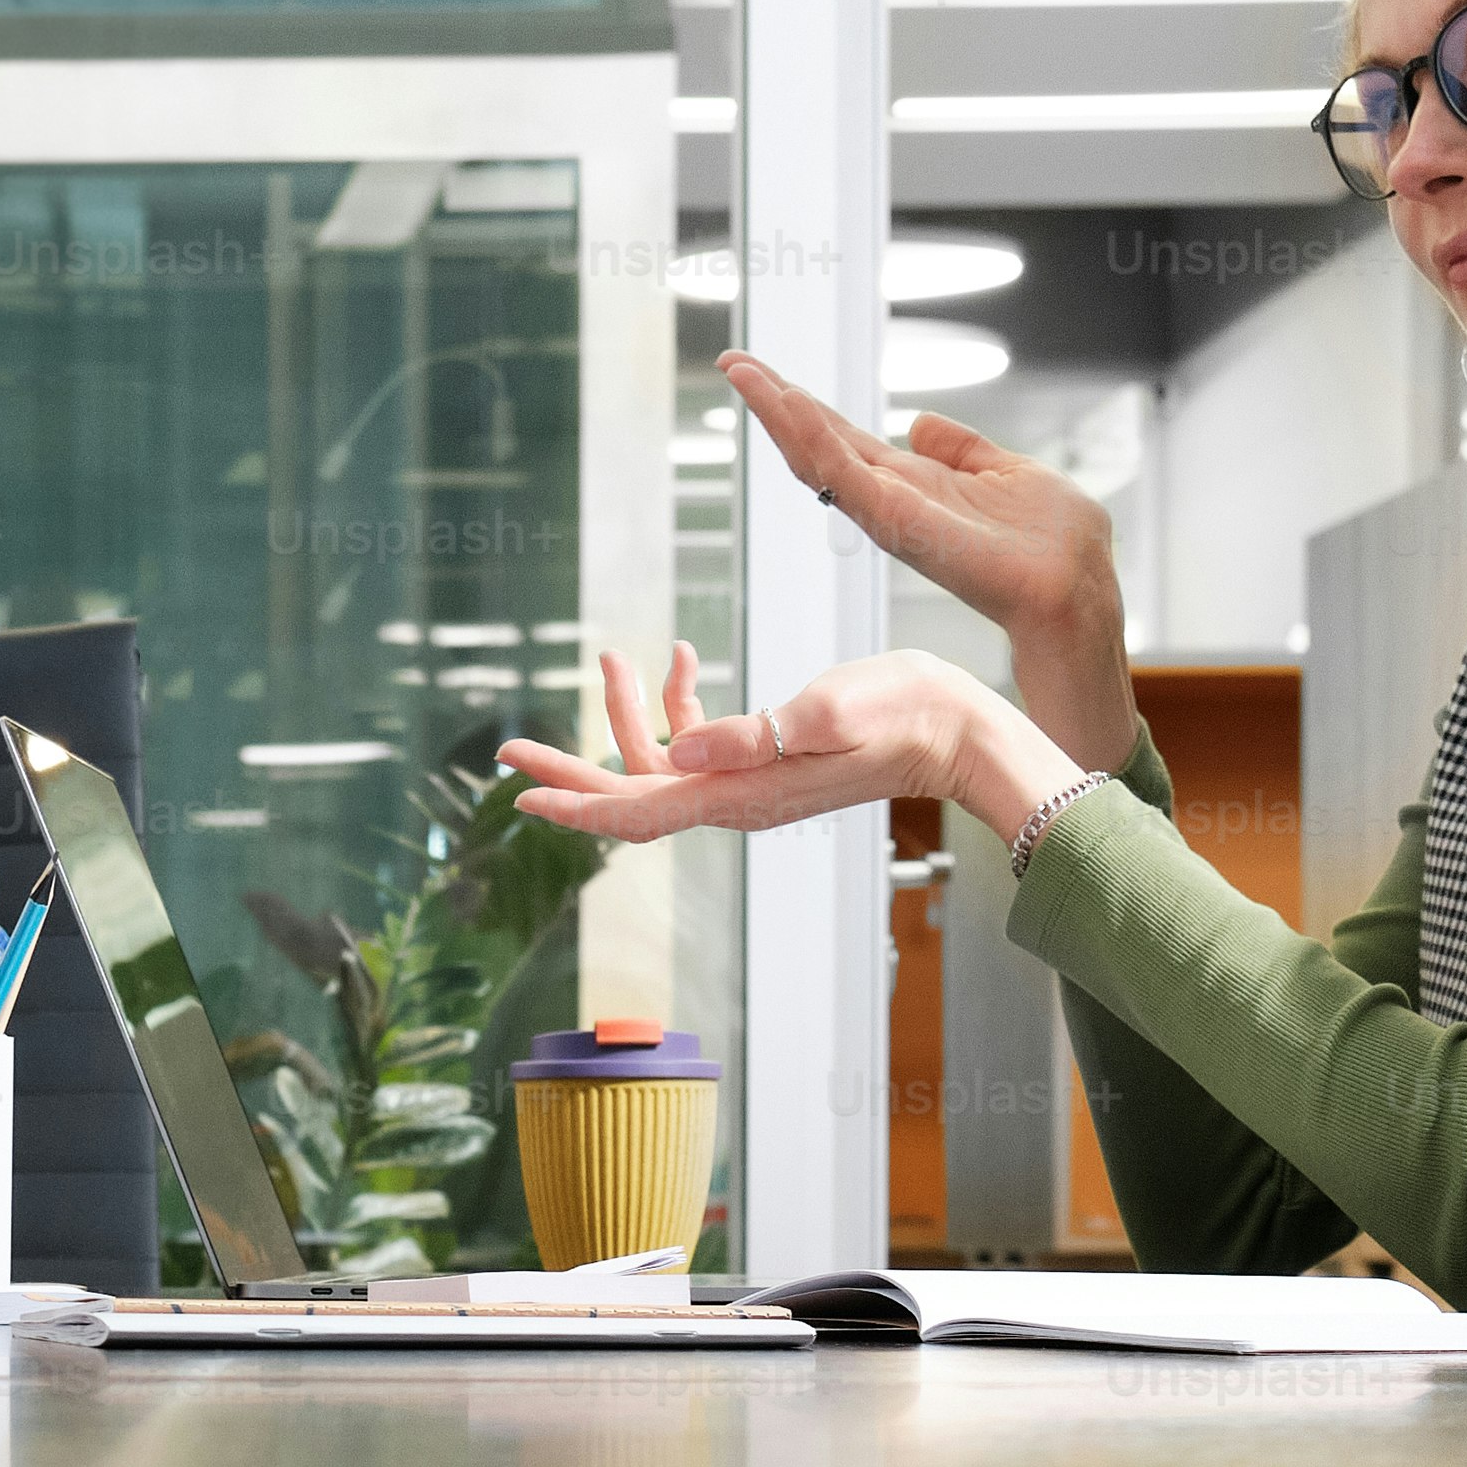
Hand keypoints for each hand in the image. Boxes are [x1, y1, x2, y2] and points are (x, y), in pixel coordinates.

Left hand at [501, 640, 1077, 852]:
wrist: (960, 732)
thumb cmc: (907, 714)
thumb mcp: (829, 712)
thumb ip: (753, 735)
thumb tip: (681, 749)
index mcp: (741, 795)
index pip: (637, 808)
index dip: (573, 800)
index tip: (519, 791)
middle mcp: (736, 799)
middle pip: (630, 792)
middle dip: (570, 766)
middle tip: (506, 747)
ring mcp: (750, 784)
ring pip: (662, 761)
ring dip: (629, 714)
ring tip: (611, 657)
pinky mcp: (768, 762)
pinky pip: (701, 744)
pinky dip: (679, 704)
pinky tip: (678, 659)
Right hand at [715, 353, 1138, 770]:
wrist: (1075, 587)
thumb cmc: (1057, 543)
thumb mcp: (1010, 472)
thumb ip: (964, 448)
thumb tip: (921, 421)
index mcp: (915, 485)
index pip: (848, 439)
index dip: (809, 407)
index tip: (772, 373)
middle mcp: (890, 499)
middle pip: (818, 444)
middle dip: (775, 402)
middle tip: (734, 361)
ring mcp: (887, 511)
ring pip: (817, 456)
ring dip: (777, 412)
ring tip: (742, 370)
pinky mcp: (894, 520)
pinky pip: (841, 473)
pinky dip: (810, 437)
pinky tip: (785, 403)